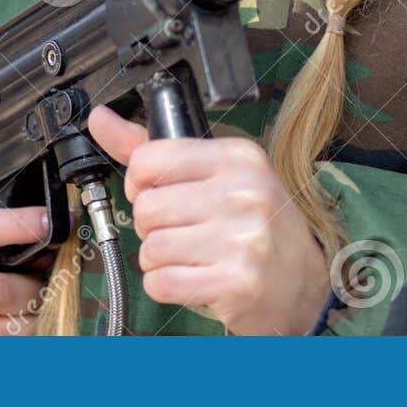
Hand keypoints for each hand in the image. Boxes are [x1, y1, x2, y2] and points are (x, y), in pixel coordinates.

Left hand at [88, 107, 329, 334]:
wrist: (305, 284)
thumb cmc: (257, 226)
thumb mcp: (218, 176)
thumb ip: (156, 152)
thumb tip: (101, 119)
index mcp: (239, 156)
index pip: (149, 159)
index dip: (140, 184)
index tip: (158, 194)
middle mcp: (245, 192)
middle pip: (146, 208)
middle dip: (152, 228)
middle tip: (183, 232)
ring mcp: (244, 238)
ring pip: (151, 248)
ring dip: (159, 260)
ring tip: (191, 258)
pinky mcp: (236, 282)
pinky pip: (161, 282)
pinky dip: (166, 286)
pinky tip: (194, 279)